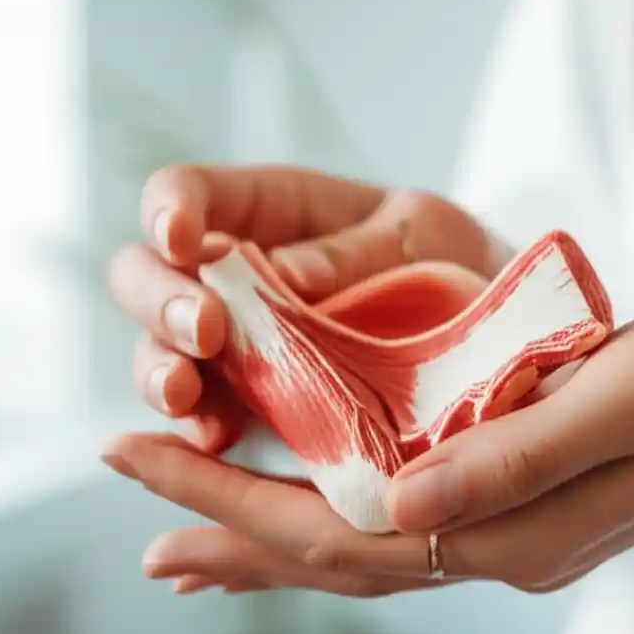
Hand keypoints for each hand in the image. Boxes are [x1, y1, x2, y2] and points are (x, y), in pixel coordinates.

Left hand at [102, 286, 633, 595]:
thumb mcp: (629, 393)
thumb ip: (515, 452)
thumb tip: (394, 499)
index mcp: (516, 530)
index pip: (341, 533)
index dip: (231, 502)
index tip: (137, 465)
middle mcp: (500, 547)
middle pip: (334, 557)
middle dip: (225, 528)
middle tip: (130, 510)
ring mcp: (510, 533)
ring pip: (361, 550)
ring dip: (268, 540)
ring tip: (183, 542)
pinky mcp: (520, 498)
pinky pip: (401, 523)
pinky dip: (332, 520)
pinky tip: (303, 511)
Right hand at [106, 164, 508, 447]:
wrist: (488, 327)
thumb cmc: (449, 258)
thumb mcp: (418, 237)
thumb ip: (351, 254)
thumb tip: (283, 276)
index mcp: (264, 210)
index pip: (184, 194)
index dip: (168, 211)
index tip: (182, 238)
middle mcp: (228, 275)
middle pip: (145, 275)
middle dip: (158, 302)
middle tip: (200, 332)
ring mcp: (230, 345)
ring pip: (157, 352)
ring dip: (161, 373)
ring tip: (189, 398)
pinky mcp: (246, 405)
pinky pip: (198, 416)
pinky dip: (195, 430)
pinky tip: (214, 439)